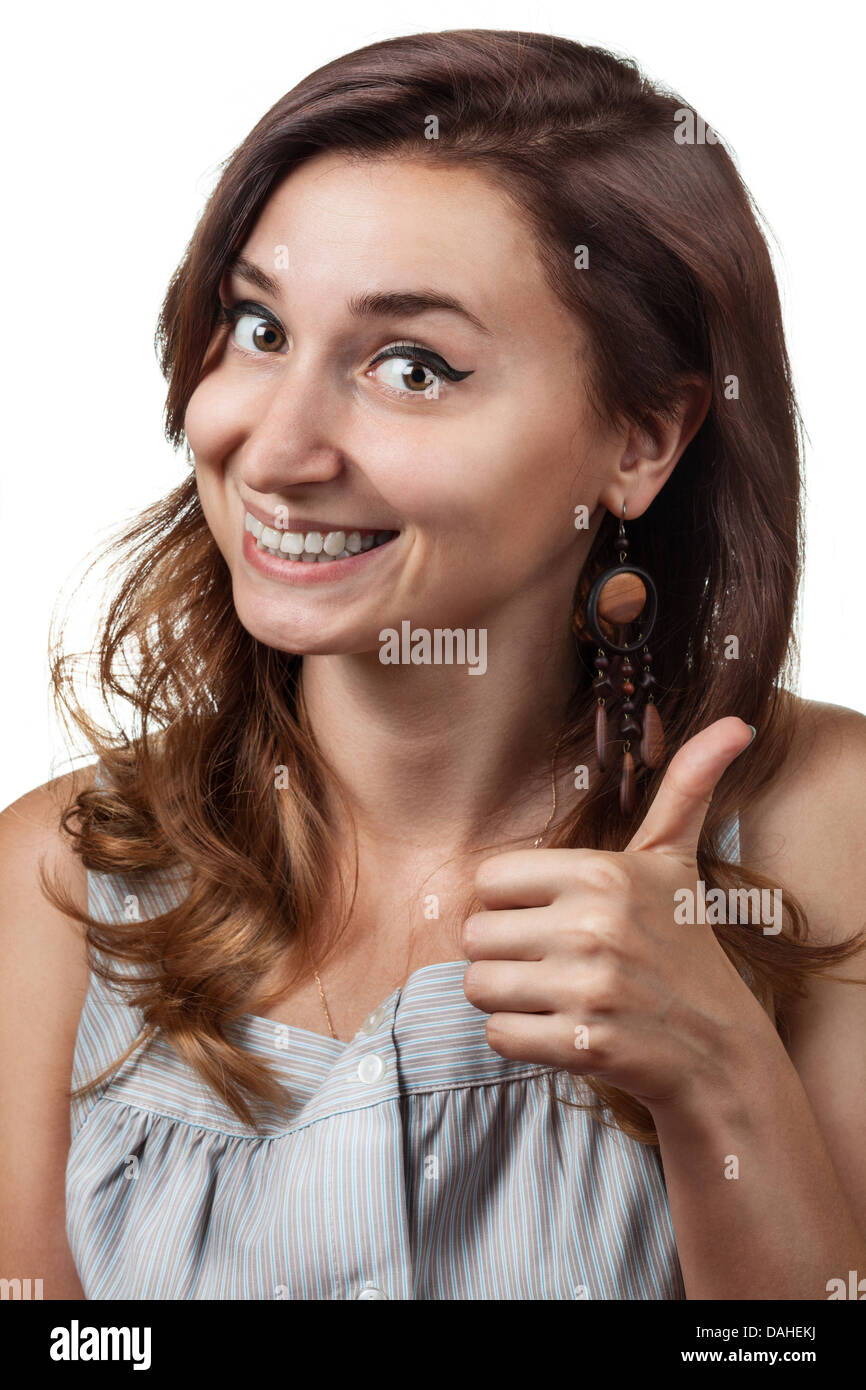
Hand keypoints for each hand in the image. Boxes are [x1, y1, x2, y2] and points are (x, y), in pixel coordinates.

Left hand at [461, 717, 771, 1111]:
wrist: (720, 1049)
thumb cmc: (682, 945)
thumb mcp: (675, 861)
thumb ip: (687, 787)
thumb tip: (737, 722)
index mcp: (601, 874)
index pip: (490, 879)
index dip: (513, 903)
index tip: (552, 915)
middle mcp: (592, 926)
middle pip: (475, 936)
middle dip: (504, 954)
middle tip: (553, 962)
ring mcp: (589, 989)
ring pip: (477, 986)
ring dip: (507, 996)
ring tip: (553, 993)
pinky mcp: (583, 1045)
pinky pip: (498, 1036)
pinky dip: (519, 1038)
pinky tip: (561, 1029)